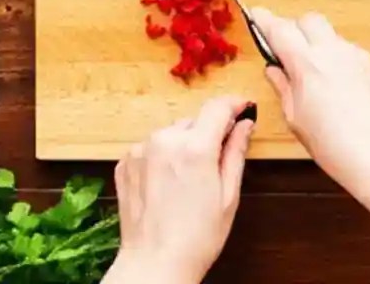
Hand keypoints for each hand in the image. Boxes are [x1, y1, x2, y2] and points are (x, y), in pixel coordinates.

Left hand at [105, 96, 255, 283]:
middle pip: (194, 122)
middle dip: (208, 135)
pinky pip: (150, 148)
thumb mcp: (228, 196)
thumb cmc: (196, 238)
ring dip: (183, 146)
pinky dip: (162, 158)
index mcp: (195, 148)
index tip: (243, 108)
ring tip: (187, 182)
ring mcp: (140, 151)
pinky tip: (167, 186)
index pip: (218, 107)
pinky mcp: (125, 163)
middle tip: (215, 164)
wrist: (154, 264)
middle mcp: (164, 141)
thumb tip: (244, 125)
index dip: (234, 104)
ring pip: (171, 134)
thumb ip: (236, 152)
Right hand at [255, 8, 369, 202]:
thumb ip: (283, 86)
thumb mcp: (295, 118)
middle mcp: (333, 52)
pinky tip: (341, 90)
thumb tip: (274, 69)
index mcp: (307, 64)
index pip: (281, 29)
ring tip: (317, 79)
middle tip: (288, 52)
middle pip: (309, 20)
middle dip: (296, 30)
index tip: (257, 16)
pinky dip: (340, 61)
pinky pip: (351, 53)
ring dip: (319, 46)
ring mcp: (358, 57)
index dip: (265, 21)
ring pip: (332, 36)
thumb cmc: (333, 145)